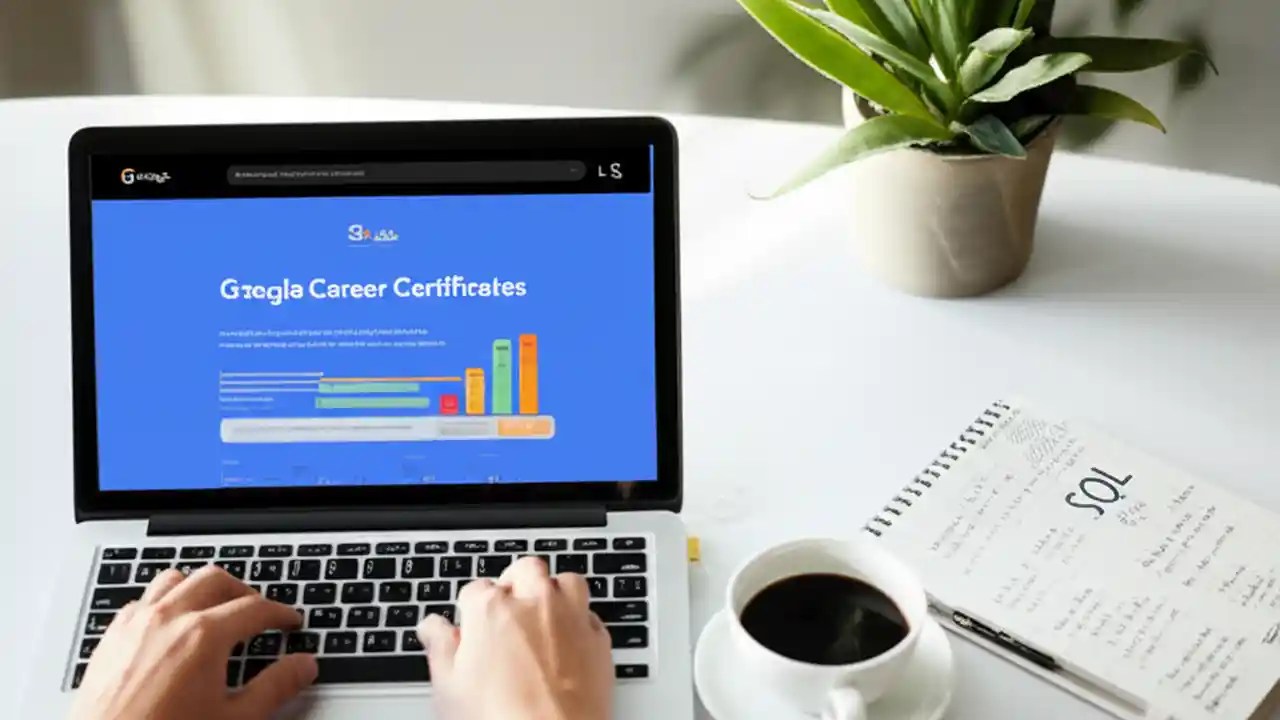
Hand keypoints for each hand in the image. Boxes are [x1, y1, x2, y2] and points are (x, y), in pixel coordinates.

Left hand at [69, 566, 316, 719]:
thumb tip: (303, 666)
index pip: (255, 608)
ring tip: (216, 608)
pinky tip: (172, 624)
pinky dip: (165, 602)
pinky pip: (143, 600)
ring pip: (176, 580)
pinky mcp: (112, 638)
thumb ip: (274, 688)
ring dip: (202, 588)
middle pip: (216, 580)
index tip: (289, 622)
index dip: (280, 614)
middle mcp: (169, 619)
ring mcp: (136, 625)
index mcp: (203, 636)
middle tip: (258, 612)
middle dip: (244, 592)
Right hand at [419, 557, 613, 719]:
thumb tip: (432, 627)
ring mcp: (571, 618)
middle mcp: (535, 603)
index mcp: (492, 610)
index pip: (475, 589)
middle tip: (507, 609)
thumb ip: (440, 648)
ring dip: (552, 591)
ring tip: (541, 615)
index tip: (471, 625)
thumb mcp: (449, 689)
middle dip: (514, 583)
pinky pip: (590, 613)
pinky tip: (568, 638)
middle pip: (525, 570)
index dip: (470, 608)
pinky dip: (579, 619)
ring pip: (564, 581)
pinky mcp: (599, 639)